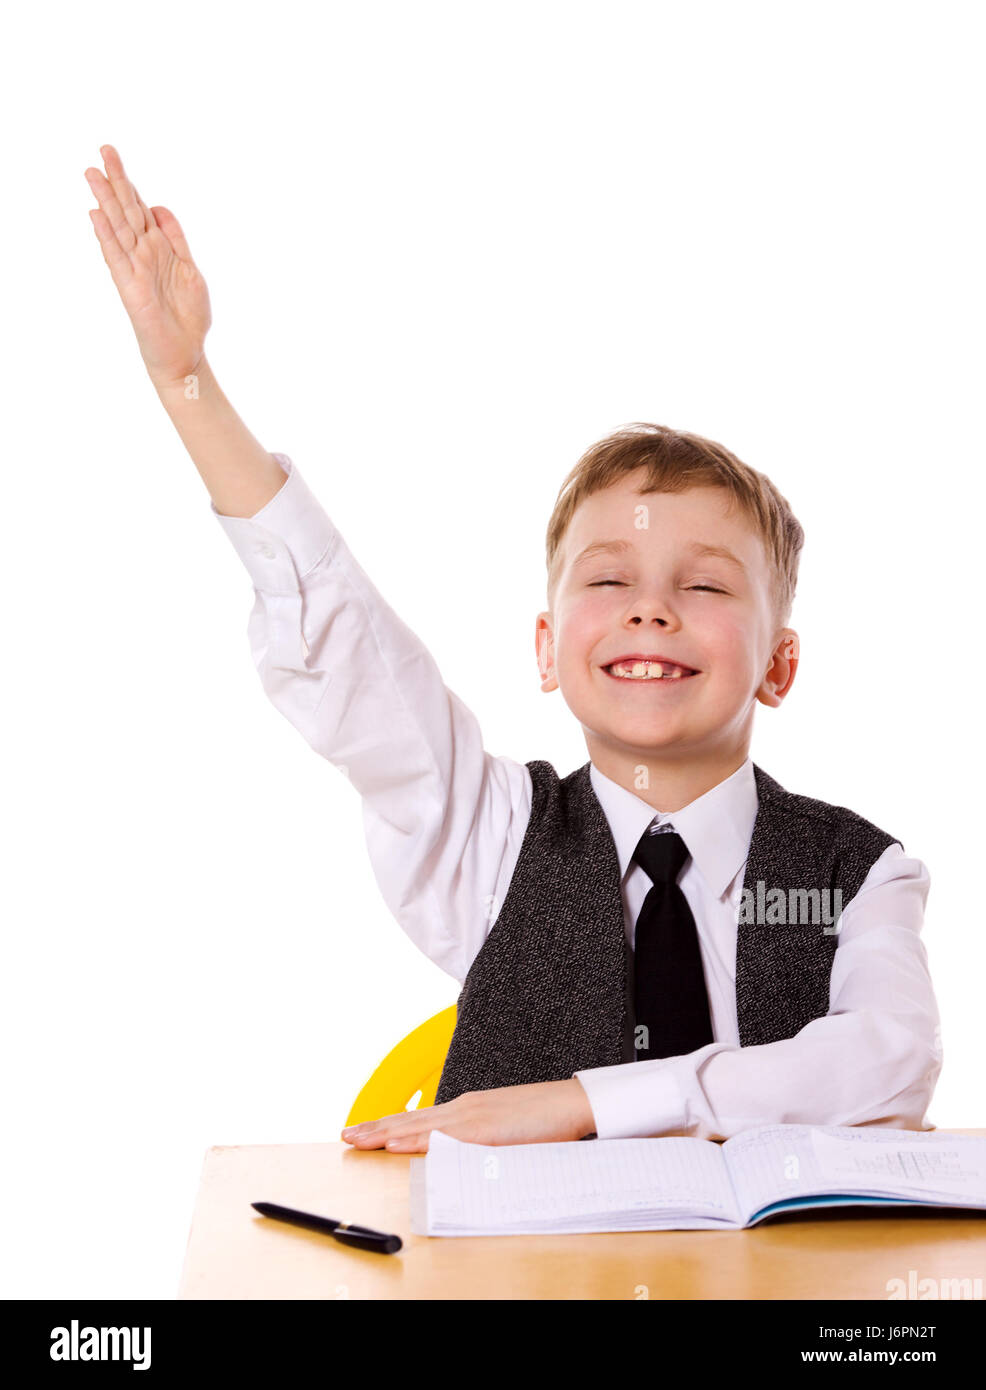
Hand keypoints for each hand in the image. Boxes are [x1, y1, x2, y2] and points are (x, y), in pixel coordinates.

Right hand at [84, 144, 211, 388]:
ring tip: (92, 172)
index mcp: (161, 248)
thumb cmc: (188, 317)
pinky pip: (115, 256)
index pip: (140, 209)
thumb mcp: (190, 269)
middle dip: (116, 181)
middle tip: (104, 150)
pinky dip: (106, 235)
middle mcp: (145, 254)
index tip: (114, 157)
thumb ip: (176, 239)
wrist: (186, 353)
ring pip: (119, 227)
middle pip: (127, 211)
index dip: (129, 184)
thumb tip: (158, 207)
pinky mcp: (130, 287)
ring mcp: (135, 269)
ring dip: (106, 199)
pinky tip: (96, 214)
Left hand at [340, 1078, 595, 1152]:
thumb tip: (462, 1158)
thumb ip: (480, 1142)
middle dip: (376, 1128)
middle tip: (345, 1135)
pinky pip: (444, 1138)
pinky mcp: (486, 1129)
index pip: (420, 1118)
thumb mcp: (505, 1132)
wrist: (574, 1102)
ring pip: (419, 1126)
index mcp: (468, 1110)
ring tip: (358, 1139)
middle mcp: (464, 1108)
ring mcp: (473, 1116)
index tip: (364, 1130)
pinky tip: (397, 1144)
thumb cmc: (545, 1119)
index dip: (390, 1124)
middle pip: (411, 1119)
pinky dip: (417, 1141)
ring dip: (386, 1133)